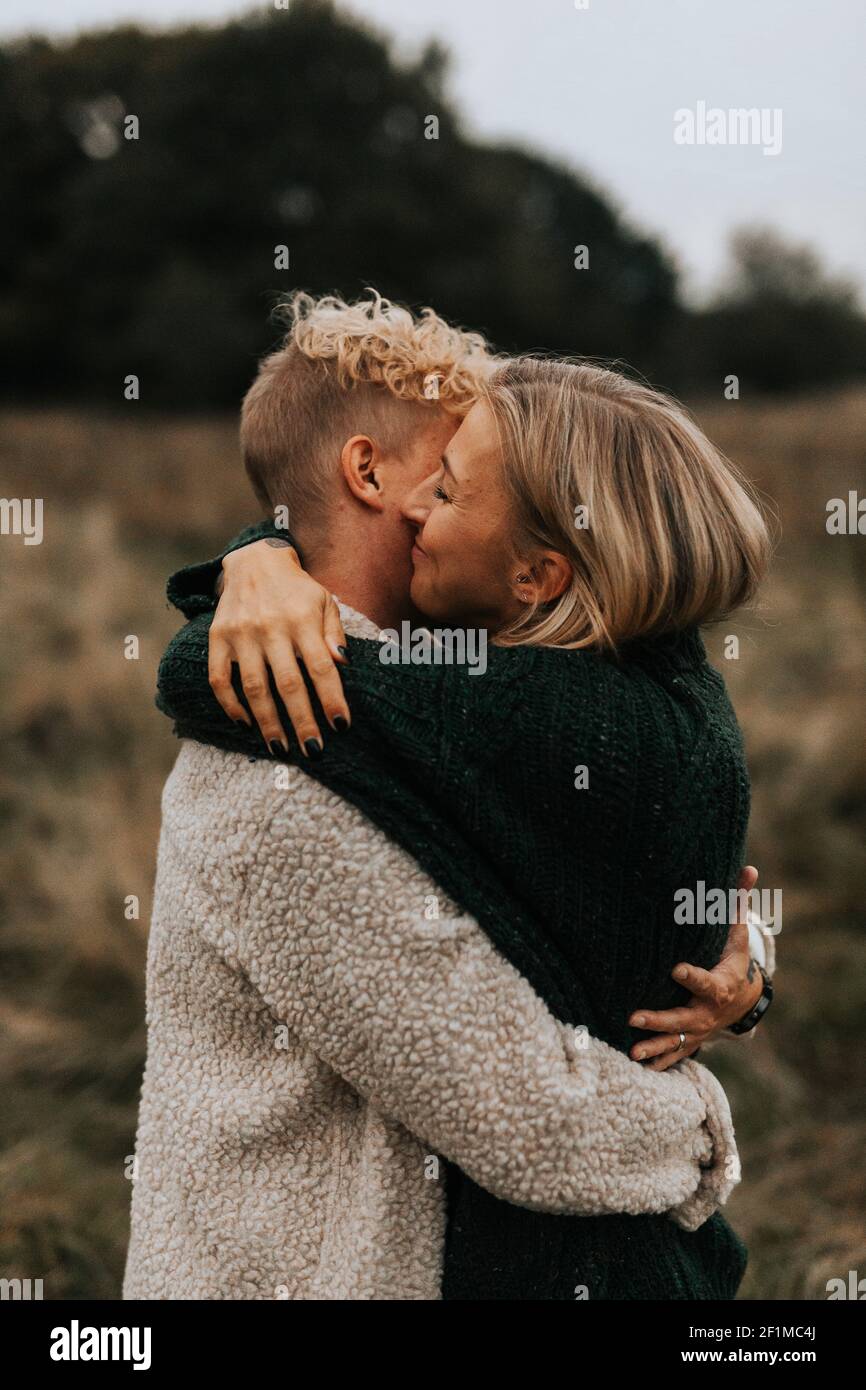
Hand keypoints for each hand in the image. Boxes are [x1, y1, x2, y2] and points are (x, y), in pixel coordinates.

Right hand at [207, 539, 349, 754]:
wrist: (253, 561)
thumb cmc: (297, 590)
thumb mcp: (325, 602)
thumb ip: (334, 633)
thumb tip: (341, 664)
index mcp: (302, 619)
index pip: (321, 667)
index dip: (331, 699)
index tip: (341, 726)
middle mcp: (270, 627)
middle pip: (288, 684)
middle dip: (302, 721)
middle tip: (313, 750)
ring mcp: (241, 634)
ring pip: (254, 688)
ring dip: (268, 722)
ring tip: (280, 747)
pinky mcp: (217, 638)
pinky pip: (219, 679)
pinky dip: (230, 705)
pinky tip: (244, 724)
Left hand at [628, 866, 762, 1070]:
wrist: (742, 1001)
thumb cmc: (733, 962)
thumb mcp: (738, 936)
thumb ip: (736, 904)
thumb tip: (749, 869)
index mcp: (717, 984)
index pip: (703, 980)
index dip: (691, 975)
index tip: (674, 968)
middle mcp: (706, 1012)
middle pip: (682, 1017)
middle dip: (659, 1019)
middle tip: (634, 1016)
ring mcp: (698, 1030)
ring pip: (675, 1041)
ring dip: (653, 1047)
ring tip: (632, 1052)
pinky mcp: (690, 1040)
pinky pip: (674, 1055)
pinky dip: (658, 1063)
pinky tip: (636, 1067)